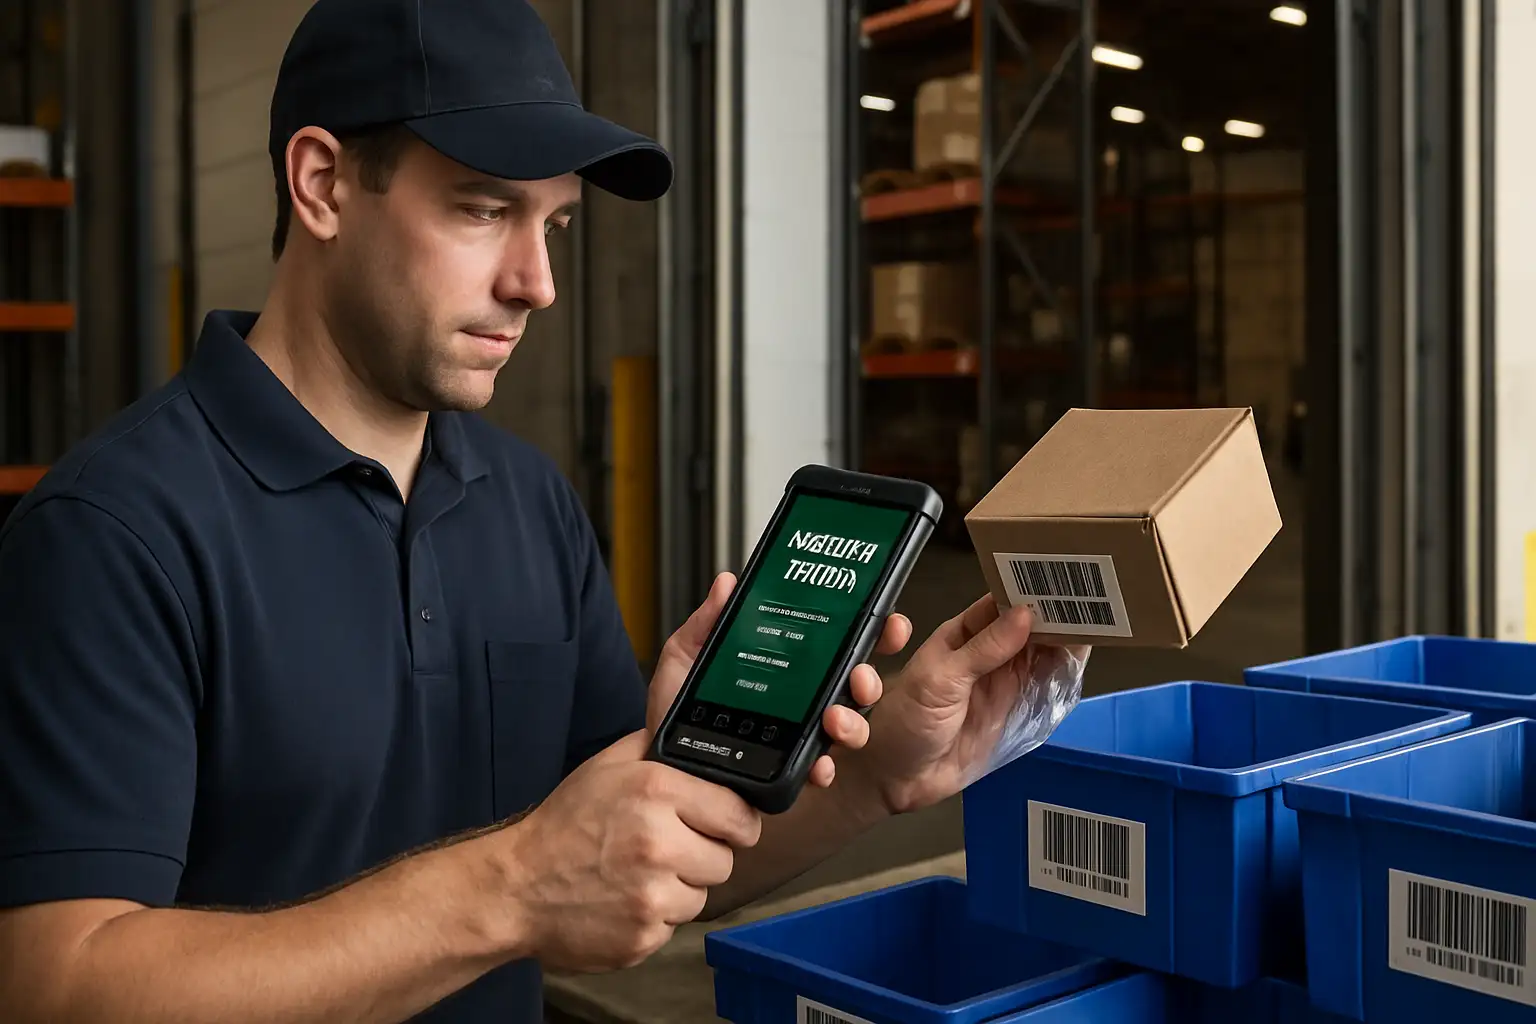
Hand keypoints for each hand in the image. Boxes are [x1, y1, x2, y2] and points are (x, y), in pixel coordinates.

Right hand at [498, 729, 761, 972]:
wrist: (514, 888)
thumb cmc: (564, 823)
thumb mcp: (609, 765)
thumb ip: (657, 738)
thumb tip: (692, 712)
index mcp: (657, 791)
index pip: (739, 815)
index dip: (731, 820)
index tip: (718, 824)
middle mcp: (660, 844)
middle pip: (724, 861)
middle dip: (700, 856)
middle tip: (665, 850)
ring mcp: (651, 897)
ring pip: (700, 897)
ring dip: (678, 890)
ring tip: (639, 876)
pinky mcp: (643, 938)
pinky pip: (672, 928)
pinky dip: (654, 919)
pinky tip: (624, 902)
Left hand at [645, 572, 912, 788]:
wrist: (660, 765)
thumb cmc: (671, 715)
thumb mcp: (684, 658)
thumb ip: (707, 622)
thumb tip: (728, 583)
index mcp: (784, 666)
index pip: (836, 643)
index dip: (868, 631)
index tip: (886, 621)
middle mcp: (800, 700)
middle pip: (854, 683)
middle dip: (870, 676)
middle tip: (861, 674)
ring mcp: (799, 735)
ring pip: (847, 725)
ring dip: (853, 720)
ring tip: (835, 716)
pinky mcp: (789, 770)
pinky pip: (820, 768)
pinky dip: (825, 765)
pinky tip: (819, 762)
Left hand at [838, 595, 1087, 816]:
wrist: (898, 778)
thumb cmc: (906, 720)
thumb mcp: (941, 679)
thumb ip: (984, 649)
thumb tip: (1025, 614)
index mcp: (963, 633)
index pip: (1002, 601)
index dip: (1030, 587)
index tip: (1064, 571)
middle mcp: (988, 652)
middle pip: (1029, 624)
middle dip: (1056, 610)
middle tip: (1098, 590)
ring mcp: (1004, 680)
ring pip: (1043, 650)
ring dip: (1067, 636)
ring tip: (1104, 614)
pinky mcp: (1016, 709)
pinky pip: (1045, 683)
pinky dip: (1065, 669)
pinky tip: (1088, 653)